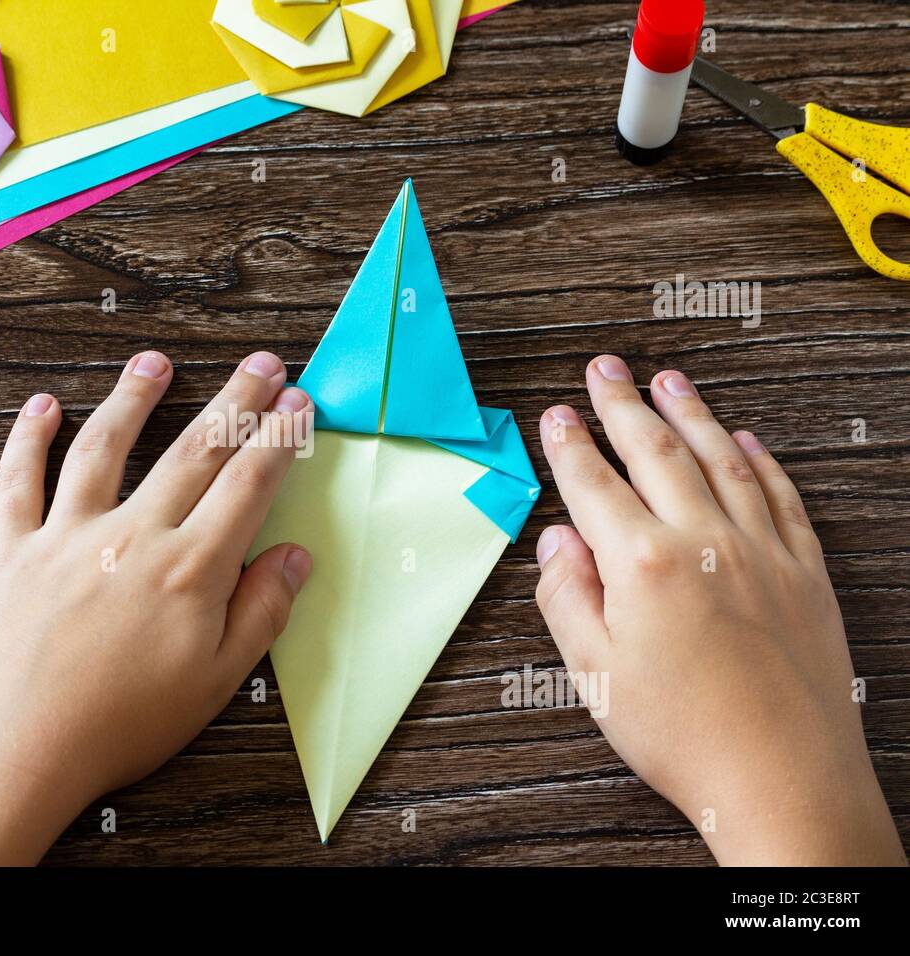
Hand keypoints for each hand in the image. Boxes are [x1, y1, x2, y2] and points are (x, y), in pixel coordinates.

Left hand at [0, 351, 313, 865]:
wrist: (10, 753)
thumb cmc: (117, 729)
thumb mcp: (213, 685)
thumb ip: (259, 615)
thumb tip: (293, 557)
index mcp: (189, 571)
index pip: (247, 486)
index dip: (277, 439)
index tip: (298, 404)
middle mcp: (131, 536)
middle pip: (192, 452)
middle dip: (234, 402)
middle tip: (261, 363)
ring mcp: (65, 536)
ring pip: (104, 448)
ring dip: (134, 399)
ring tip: (155, 362)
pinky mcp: (8, 550)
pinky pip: (18, 481)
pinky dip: (29, 439)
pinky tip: (42, 405)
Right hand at [535, 355, 903, 865]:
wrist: (782, 779)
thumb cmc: (683, 735)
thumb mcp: (595, 674)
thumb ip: (567, 597)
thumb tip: (556, 541)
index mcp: (642, 565)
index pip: (593, 484)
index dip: (569, 444)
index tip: (557, 414)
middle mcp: (704, 541)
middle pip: (655, 452)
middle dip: (623, 404)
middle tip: (605, 368)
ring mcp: (761, 551)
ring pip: (720, 458)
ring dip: (691, 414)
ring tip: (670, 381)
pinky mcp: (804, 571)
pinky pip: (780, 496)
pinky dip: (760, 460)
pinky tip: (745, 441)